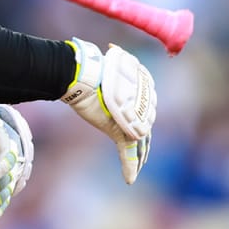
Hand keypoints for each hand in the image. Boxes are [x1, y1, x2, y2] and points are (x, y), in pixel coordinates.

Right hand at [61, 38, 156, 184]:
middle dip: (143, 142)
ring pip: (139, 143)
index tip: (141, 132)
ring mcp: (132, 118)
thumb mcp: (102, 69)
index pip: (144, 110)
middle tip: (141, 156)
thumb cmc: (90, 69)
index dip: (143, 122)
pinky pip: (128, 152)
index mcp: (140, 89)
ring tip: (136, 168)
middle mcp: (140, 105)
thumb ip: (108, 66)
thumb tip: (104, 49)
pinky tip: (129, 179)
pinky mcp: (122, 131)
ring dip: (138, 157)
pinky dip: (129, 166)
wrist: (84, 76)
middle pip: (145, 128)